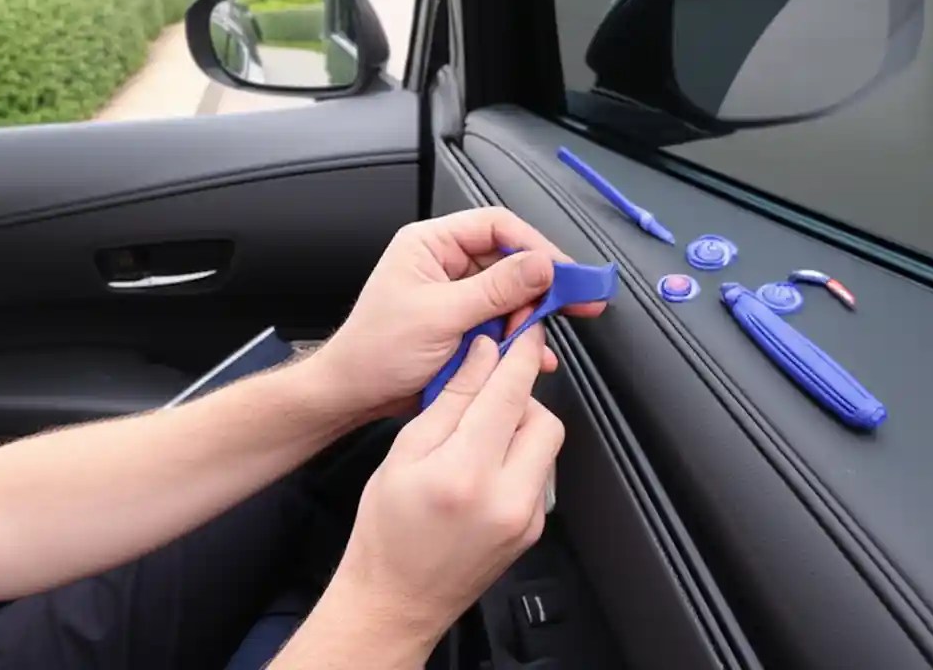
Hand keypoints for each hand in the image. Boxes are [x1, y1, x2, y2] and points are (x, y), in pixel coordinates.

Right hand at [312, 325, 562, 656]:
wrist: (395, 601)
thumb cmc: (385, 530)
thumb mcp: (403, 454)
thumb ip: (448, 402)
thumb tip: (481, 356)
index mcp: (464, 472)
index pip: (509, 394)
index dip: (520, 355)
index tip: (524, 331)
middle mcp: (505, 497)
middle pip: (543, 418)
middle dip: (520, 397)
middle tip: (486, 397)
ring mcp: (525, 518)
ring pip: (546, 445)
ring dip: (521, 427)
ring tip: (479, 435)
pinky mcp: (532, 530)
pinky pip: (539, 474)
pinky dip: (519, 458)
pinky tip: (484, 467)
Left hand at [314, 208, 604, 419]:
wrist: (354, 395)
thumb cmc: (378, 351)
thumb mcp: (441, 316)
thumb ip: (496, 289)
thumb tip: (542, 265)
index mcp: (431, 244)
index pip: (497, 227)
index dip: (536, 246)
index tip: (565, 272)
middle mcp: (445, 263)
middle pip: (510, 259)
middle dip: (543, 284)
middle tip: (580, 301)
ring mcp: (455, 294)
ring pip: (511, 294)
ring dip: (531, 317)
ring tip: (542, 339)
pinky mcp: (463, 324)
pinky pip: (502, 322)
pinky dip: (520, 338)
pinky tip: (535, 356)